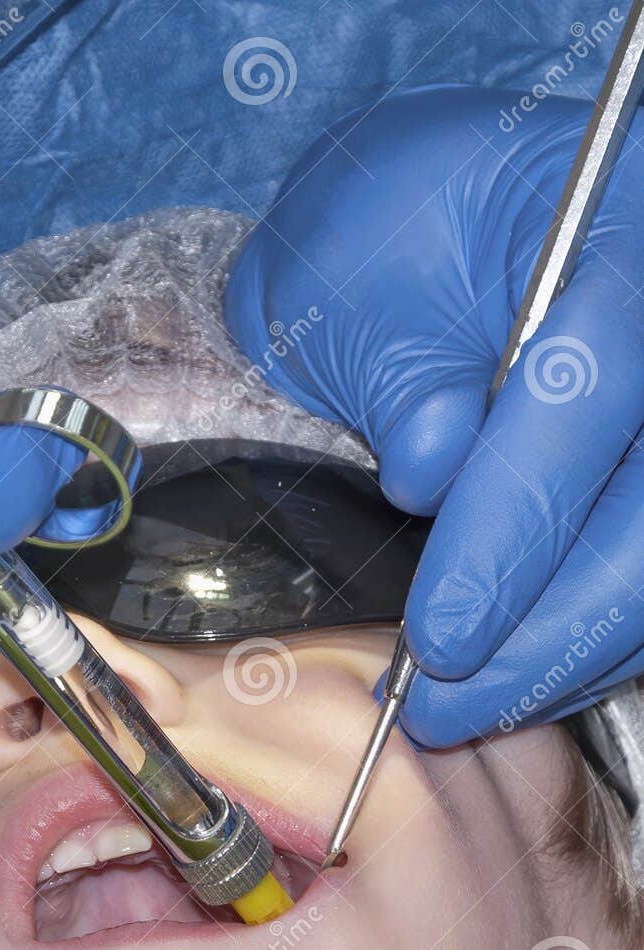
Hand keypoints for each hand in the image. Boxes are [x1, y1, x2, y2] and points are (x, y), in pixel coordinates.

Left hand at [225, 87, 643, 745]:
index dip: (517, 528)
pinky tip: (521, 681)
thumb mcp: (352, 268)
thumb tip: (435, 463)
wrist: (439, 235)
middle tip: (447, 712)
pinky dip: (592, 645)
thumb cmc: (385, 239)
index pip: (592, 386)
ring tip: (468, 713)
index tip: (439, 637)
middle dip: (556, 631)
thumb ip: (396, 363)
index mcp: (615, 219)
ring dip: (574, 656)